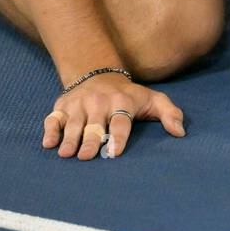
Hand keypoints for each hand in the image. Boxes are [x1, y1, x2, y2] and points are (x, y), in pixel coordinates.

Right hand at [43, 72, 185, 159]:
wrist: (99, 74)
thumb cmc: (130, 95)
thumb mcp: (153, 99)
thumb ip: (169, 113)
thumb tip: (180, 132)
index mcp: (122, 102)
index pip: (120, 121)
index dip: (117, 137)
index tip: (114, 152)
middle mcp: (99, 102)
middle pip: (94, 125)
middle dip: (90, 140)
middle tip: (86, 156)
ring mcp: (79, 104)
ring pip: (73, 123)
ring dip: (69, 138)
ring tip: (66, 154)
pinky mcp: (62, 105)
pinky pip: (54, 118)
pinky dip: (50, 130)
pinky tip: (49, 143)